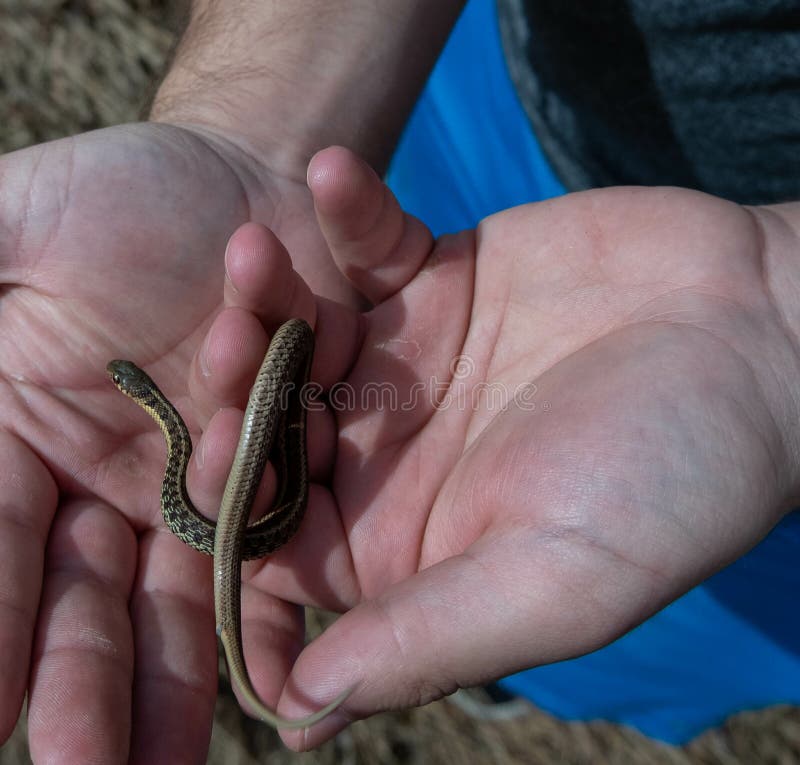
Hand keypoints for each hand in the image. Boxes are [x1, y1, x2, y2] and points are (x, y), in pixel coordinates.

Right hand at [0, 124, 354, 763]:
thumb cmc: (130, 192)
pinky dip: (273, 610)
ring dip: (173, 676)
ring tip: (158, 764)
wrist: (253, 191)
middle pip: (89, 592)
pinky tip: (276, 681)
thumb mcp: (19, 218)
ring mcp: (205, 482)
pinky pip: (277, 544)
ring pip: (186, 589)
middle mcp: (114, 477)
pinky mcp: (285, 469)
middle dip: (82, 680)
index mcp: (27, 429)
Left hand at [199, 147, 799, 749]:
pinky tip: (329, 170)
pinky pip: (371, 244)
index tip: (214, 461)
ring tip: (255, 256)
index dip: (240, 507)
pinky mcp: (435, 279)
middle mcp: (390, 457)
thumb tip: (303, 715)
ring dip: (272, 296)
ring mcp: (405, 364)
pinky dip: (350, 211)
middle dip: (243, 389)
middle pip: (277, 427)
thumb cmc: (676, 482)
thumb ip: (425, 640)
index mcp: (403, 546)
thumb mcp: (555, 583)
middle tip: (224, 344)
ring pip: (303, 332)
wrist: (762, 341)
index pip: (284, 542)